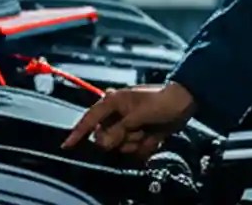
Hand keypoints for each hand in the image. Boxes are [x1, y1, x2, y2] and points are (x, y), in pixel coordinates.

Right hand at [60, 81, 197, 159]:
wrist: (185, 103)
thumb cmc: (161, 102)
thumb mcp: (138, 115)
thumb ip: (119, 129)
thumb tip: (104, 142)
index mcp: (114, 102)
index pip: (90, 118)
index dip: (78, 132)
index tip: (66, 146)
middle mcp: (118, 114)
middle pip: (105, 137)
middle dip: (120, 139)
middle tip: (135, 132)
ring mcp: (129, 125)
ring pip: (120, 145)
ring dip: (134, 143)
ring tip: (148, 133)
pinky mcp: (140, 134)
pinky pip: (133, 149)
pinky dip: (143, 147)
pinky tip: (154, 138)